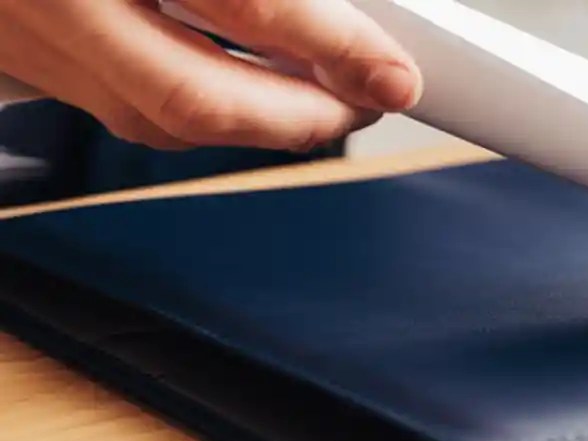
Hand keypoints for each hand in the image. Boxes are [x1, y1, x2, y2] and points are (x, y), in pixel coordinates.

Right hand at [0, 0, 421, 150]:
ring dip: (251, 123)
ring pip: (148, 116)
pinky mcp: (9, 50)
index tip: (391, 68)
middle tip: (367, 100)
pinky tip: (245, 82)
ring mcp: (16, 25)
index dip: (331, 42)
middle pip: (191, 93)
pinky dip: (194, 105)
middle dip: (300, 116)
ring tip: (320, 99)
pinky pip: (112, 100)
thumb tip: (327, 10)